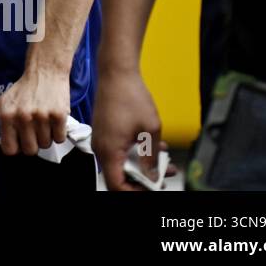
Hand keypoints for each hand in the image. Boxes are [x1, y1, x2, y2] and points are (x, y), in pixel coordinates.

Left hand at [0, 61, 71, 155]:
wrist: (45, 72)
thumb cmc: (23, 89)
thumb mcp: (3, 101)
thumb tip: (4, 139)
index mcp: (6, 115)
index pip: (9, 149)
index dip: (16, 148)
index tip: (20, 142)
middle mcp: (23, 117)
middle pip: (30, 150)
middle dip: (33, 143)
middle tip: (34, 132)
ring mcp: (42, 117)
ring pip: (46, 145)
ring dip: (46, 137)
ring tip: (44, 122)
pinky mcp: (58, 115)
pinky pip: (59, 138)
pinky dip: (58, 133)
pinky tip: (54, 121)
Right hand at [92, 66, 164, 189]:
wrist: (116, 73)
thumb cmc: (130, 96)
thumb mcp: (150, 130)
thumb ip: (151, 157)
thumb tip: (152, 177)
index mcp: (108, 150)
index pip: (116, 185)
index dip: (133, 192)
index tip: (151, 189)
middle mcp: (100, 147)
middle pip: (119, 176)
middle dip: (143, 180)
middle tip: (162, 178)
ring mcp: (101, 139)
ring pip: (121, 163)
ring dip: (142, 165)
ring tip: (165, 162)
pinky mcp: (105, 132)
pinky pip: (118, 151)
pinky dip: (136, 153)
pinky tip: (154, 147)